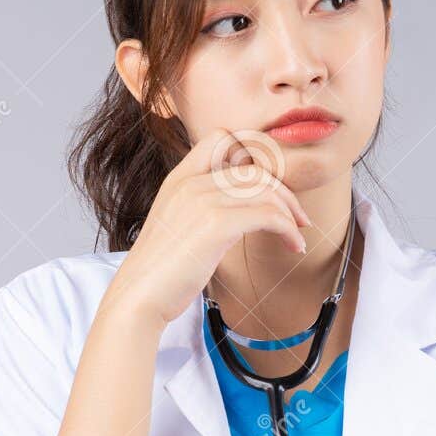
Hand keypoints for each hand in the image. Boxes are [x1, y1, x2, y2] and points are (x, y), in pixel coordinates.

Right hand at [106, 127, 312, 328]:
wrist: (138, 297)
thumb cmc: (159, 271)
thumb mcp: (176, 225)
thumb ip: (200, 207)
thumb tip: (237, 211)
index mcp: (178, 179)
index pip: (220, 139)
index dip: (252, 155)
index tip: (270, 188)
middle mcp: (190, 183)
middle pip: (254, 168)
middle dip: (283, 192)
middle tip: (297, 217)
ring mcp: (202, 201)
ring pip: (265, 190)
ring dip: (290, 212)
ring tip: (297, 234)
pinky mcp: (216, 225)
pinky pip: (268, 215)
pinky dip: (288, 229)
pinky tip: (293, 246)